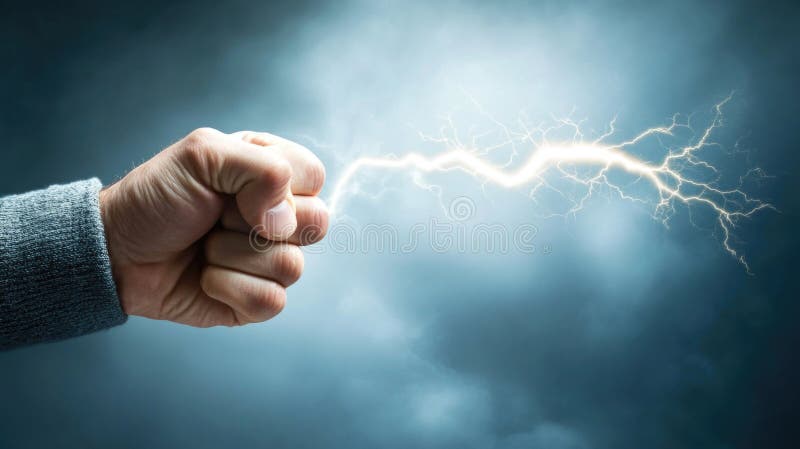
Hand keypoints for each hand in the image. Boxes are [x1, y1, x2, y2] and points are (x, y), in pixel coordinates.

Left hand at [99, 128, 327, 326]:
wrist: (115, 252)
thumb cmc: (156, 198)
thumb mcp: (203, 155)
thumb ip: (262, 167)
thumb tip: (285, 220)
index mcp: (270, 175)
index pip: (314, 177)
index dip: (282, 187)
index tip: (235, 188)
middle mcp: (277, 217)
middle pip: (315, 224)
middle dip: (256, 224)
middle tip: (218, 217)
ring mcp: (269, 260)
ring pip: (291, 266)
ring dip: (233, 256)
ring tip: (204, 247)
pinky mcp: (256, 300)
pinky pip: (271, 301)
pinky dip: (230, 288)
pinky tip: (205, 278)